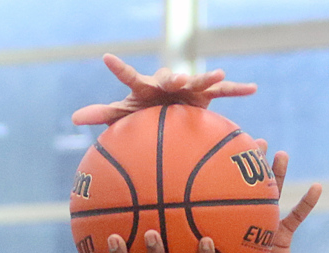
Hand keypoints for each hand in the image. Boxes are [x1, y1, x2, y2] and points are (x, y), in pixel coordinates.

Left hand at [72, 54, 256, 125]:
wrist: (169, 109)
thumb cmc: (144, 112)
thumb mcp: (124, 116)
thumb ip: (103, 115)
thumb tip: (75, 117)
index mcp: (145, 87)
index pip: (129, 77)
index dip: (118, 68)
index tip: (106, 59)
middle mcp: (167, 82)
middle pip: (171, 77)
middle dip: (174, 77)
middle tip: (177, 79)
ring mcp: (188, 86)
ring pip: (199, 80)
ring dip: (209, 78)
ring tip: (221, 74)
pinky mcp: (205, 93)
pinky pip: (223, 92)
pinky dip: (236, 89)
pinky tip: (253, 89)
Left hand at [223, 146, 321, 252]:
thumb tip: (173, 244)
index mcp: (226, 223)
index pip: (222, 193)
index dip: (222, 173)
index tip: (220, 150)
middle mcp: (245, 218)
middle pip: (249, 185)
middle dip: (251, 162)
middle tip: (253, 141)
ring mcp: (266, 224)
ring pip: (274, 193)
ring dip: (278, 173)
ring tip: (281, 154)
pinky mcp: (284, 236)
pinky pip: (297, 216)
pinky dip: (307, 202)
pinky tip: (317, 187)